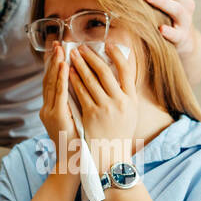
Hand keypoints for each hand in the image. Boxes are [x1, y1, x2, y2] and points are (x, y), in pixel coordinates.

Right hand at [38, 46, 78, 176]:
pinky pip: (59, 95)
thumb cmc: (79, 144)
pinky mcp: (56, 118)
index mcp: (53, 109)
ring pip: (52, 84)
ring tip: (61, 49)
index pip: (53, 81)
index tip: (61, 49)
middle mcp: (48, 109)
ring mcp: (50, 113)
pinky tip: (65, 67)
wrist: (72, 165)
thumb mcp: (77, 121)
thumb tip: (87, 89)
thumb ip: (78, 105)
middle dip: (54, 60)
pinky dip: (61, 79)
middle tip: (58, 43)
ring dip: (56, 64)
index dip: (56, 64)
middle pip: (49, 79)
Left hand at [67, 43, 137, 175]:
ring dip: (80, 65)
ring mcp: (106, 108)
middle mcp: (121, 102)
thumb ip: (126, 92)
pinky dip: (74, 80)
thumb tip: (121, 70)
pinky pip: (81, 92)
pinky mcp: (91, 115)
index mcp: (132, 99)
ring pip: (91, 80)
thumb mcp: (130, 111)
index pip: (127, 70)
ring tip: (72, 56)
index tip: (108, 45)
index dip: (118, 55)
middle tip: (82, 47)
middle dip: (92, 57)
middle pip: (105, 72)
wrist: (111, 155)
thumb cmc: (119, 132)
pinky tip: (68, 73)